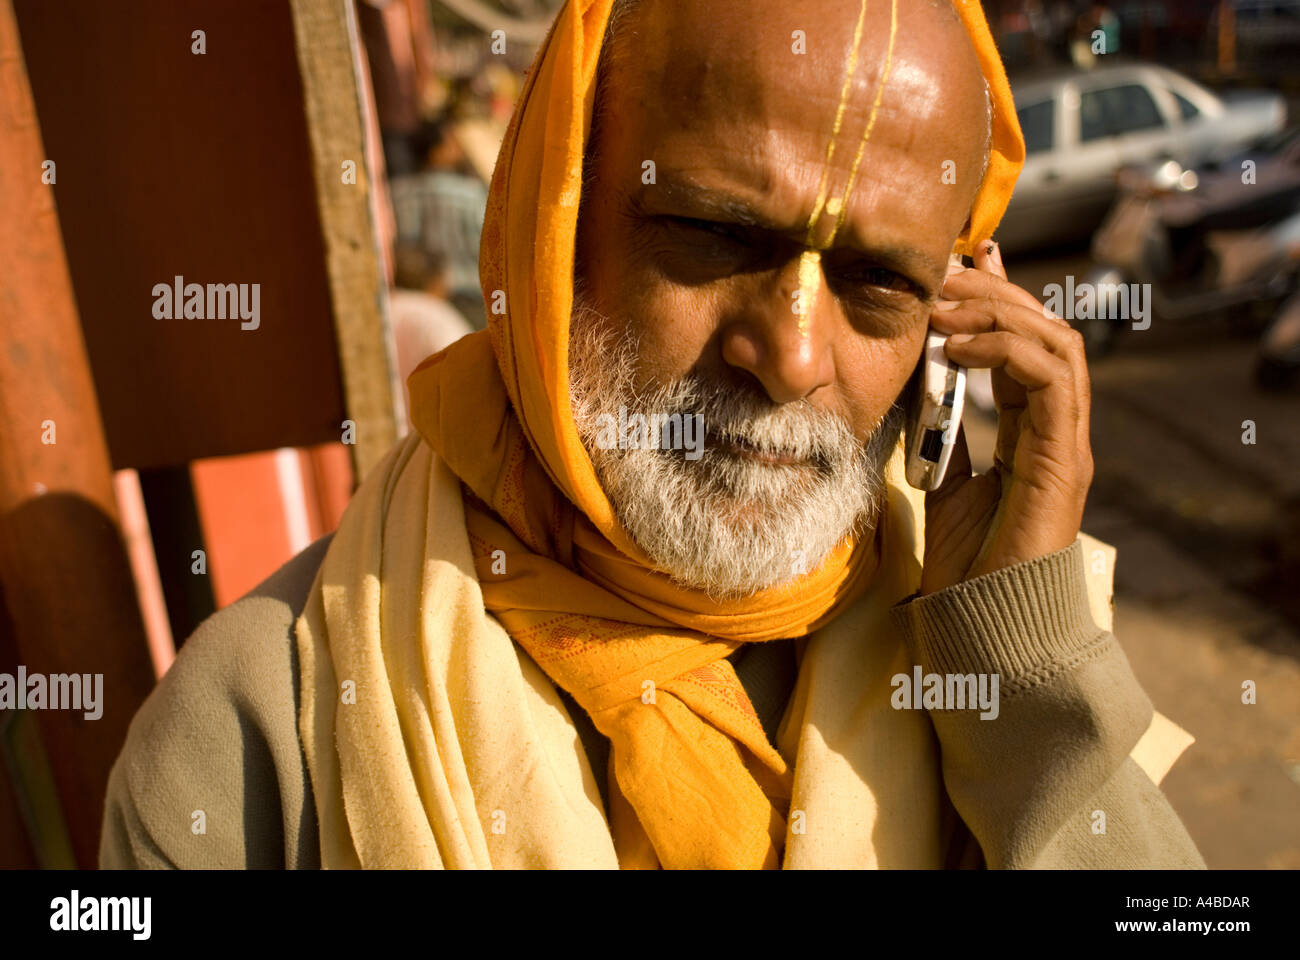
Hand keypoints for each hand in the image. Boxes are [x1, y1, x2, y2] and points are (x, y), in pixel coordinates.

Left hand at [917, 241, 1092, 594]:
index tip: (953, 268)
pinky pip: (1052, 378)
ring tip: (945, 305)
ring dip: (999, 313)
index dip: (993, 302)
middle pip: (1045, 331)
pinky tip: (959, 348)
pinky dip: (1007, 350)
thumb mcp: (941, 481)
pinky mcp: (1063, 459)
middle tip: (943, 273)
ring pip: (1057, 343)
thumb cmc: (965, 562)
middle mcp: (1058, 428)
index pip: (1024, 345)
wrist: (982, 621)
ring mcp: (1067, 441)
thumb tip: (917, 389)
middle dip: (994, 293)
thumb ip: (941, 434)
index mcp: (1033, 429)